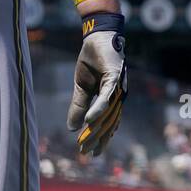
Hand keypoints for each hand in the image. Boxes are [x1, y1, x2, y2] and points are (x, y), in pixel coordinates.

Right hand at [66, 15, 127, 155]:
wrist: (96, 37)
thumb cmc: (92, 60)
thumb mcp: (81, 86)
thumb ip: (79, 105)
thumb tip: (72, 127)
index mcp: (111, 98)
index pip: (106, 122)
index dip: (99, 137)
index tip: (90, 152)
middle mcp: (118, 96)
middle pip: (108, 122)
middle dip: (97, 138)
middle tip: (87, 153)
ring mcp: (118, 87)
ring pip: (108, 113)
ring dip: (97, 128)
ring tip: (86, 142)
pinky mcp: (115, 77)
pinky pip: (107, 96)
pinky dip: (99, 109)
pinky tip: (91, 121)